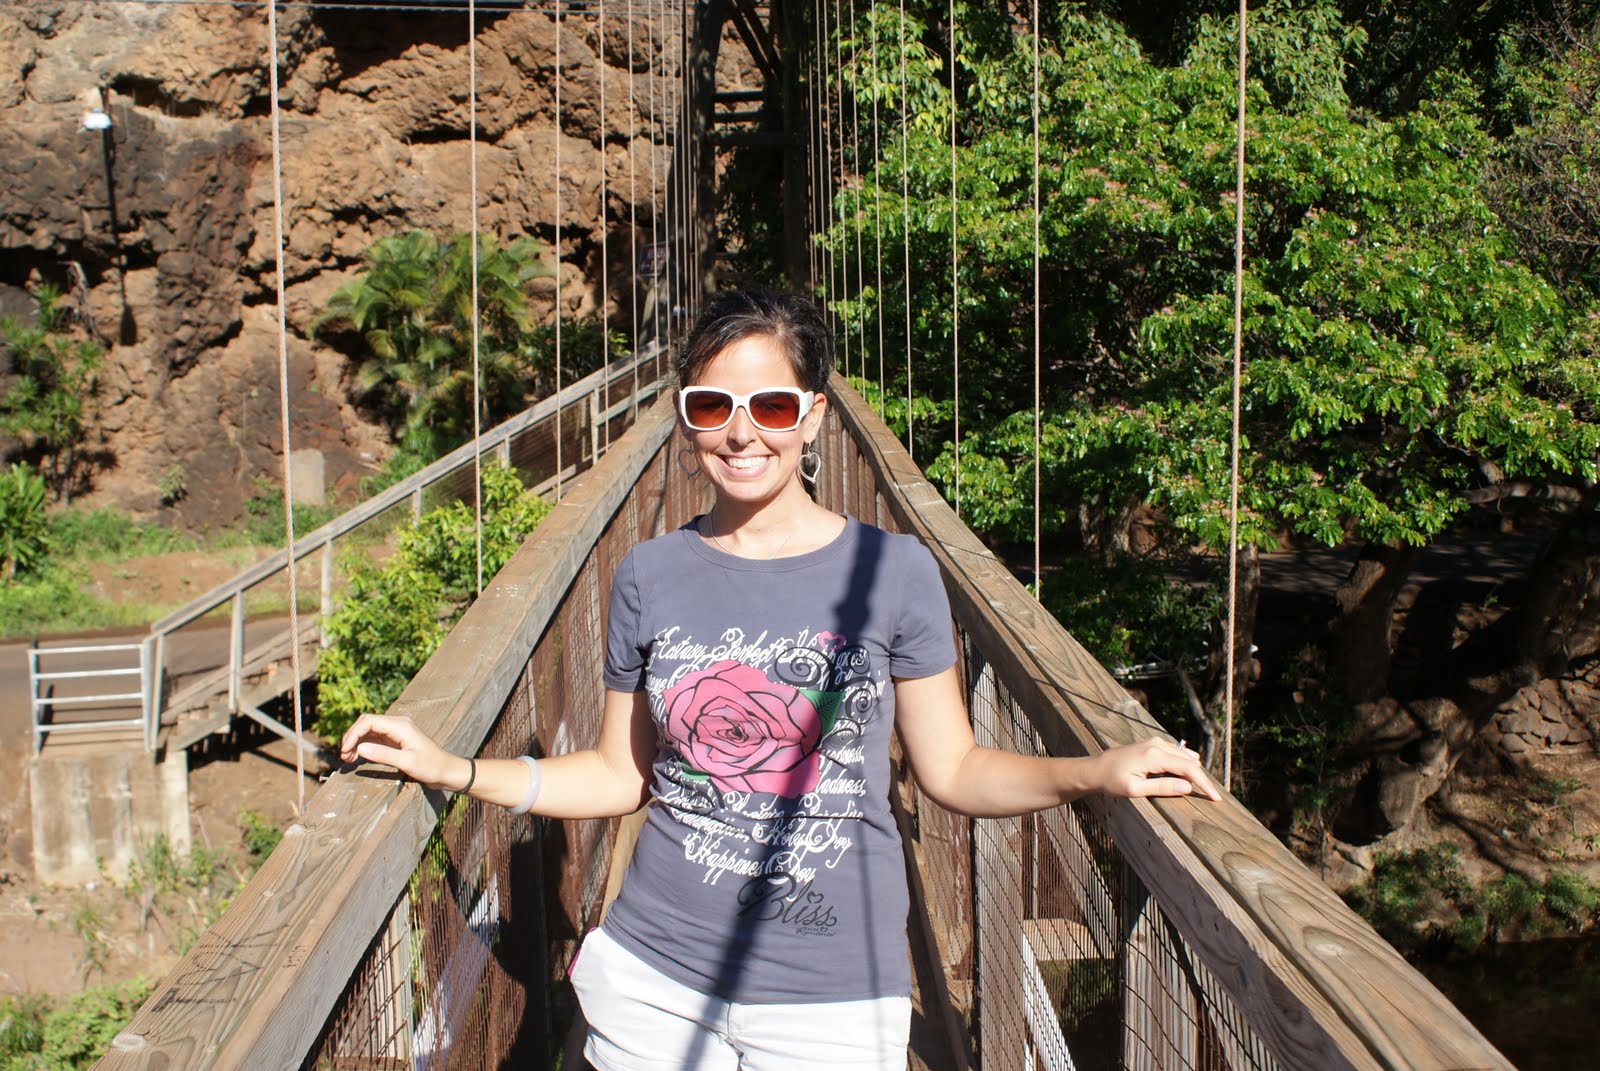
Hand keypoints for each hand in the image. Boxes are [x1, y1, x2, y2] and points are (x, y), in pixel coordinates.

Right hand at [338, 713, 471, 791]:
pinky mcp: (395, 741)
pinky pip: (374, 739)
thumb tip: (359, 749)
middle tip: (344, 756)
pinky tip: (356, 758)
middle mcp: (397, 725)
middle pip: (366, 723)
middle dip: (352, 738)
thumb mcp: (407, 762)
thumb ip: (383, 755)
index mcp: (400, 725)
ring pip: (368, 731)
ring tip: (347, 759)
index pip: (368, 721)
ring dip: (356, 742)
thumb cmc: (431, 767)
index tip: (345, 750)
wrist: (447, 771)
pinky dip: (363, 746)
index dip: (353, 734)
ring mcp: (396, 732)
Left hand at [1092, 738, 1221, 801]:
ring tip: (1201, 788)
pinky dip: (1185, 764)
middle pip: (1190, 761)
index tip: (1216, 798)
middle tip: (1212, 796)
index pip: (1188, 768)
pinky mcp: (1153, 744)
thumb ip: (1162, 787)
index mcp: (1154, 756)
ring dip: (1194, 771)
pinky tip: (1186, 776)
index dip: (1204, 783)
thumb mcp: (1135, 790)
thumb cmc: (1112, 782)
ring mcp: (1155, 742)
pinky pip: (1177, 753)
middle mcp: (1157, 745)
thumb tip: (1188, 788)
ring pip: (1185, 755)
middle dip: (1202, 778)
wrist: (1096, 769)